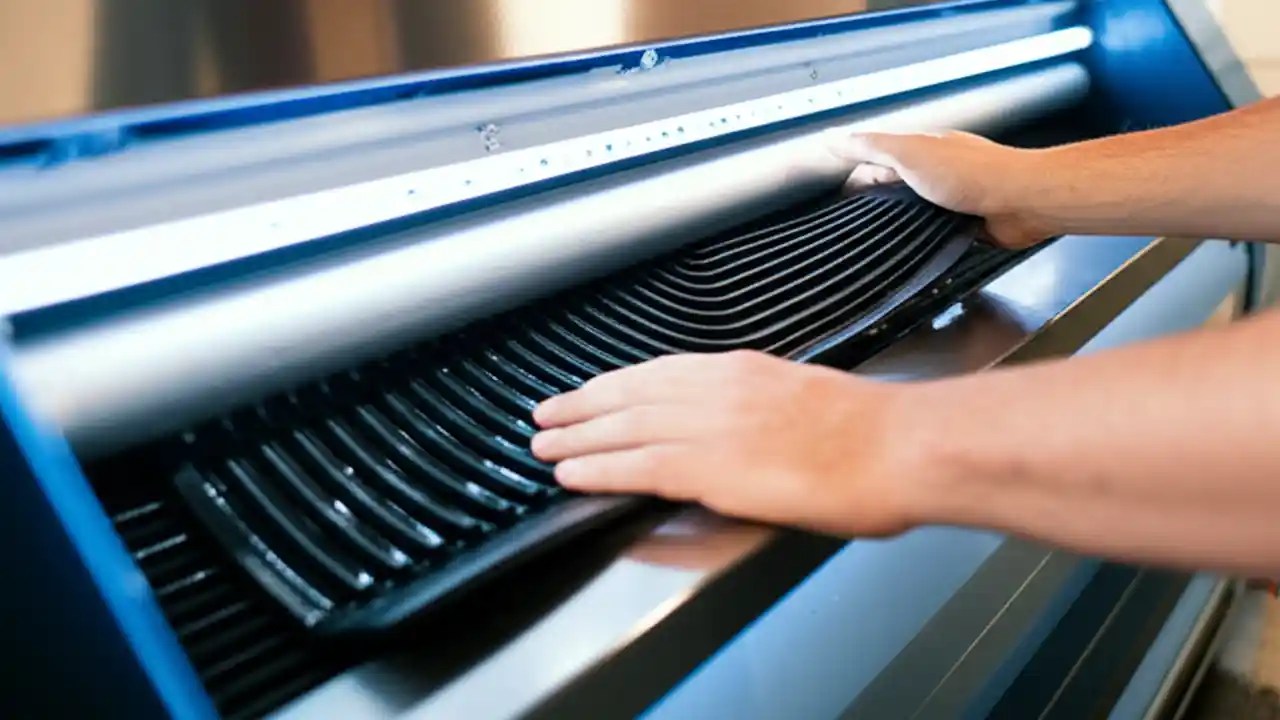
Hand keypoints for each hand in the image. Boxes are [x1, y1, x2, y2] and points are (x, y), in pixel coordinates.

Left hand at [530, 350, 926, 537]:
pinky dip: (598, 468)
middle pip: (629, 393)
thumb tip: (739, 429)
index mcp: (742, 371)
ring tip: (542, 442)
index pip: (660, 372)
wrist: (901, 446)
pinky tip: (571, 472)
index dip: (615, 384)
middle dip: (582, 406)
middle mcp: (717, 389)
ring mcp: (711, 426)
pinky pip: (637, 466)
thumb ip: (761, 410)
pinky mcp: (711, 467)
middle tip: (544, 413)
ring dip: (576, 435)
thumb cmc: (874, 431)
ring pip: (623, 427)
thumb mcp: (807, 401)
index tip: (590, 390)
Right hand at [828, 130, 1054, 248]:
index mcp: (923, 146)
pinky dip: (920, 237)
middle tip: (857, 227)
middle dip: (875, 202)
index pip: (876, 159)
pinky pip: (932, 230)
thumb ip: (871, 147)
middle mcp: (936, 168)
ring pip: (911, 210)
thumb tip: (832, 138)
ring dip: (898, 222)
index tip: (841, 203)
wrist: (1022, 202)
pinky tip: (911, 248)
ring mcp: (951, 196)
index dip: (856, 178)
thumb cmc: (971, 174)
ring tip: (880, 241)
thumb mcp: (910, 153)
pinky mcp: (963, 221)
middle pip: (892, 185)